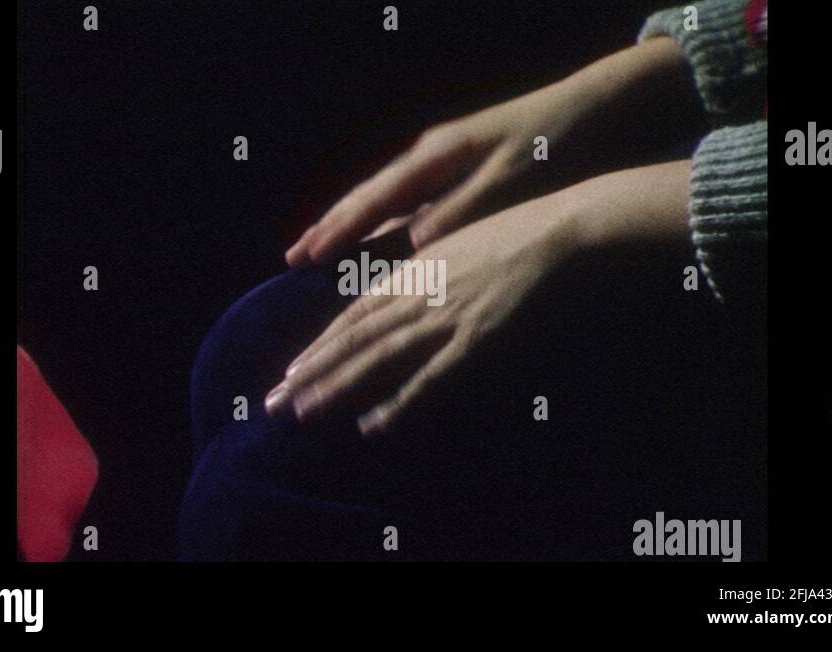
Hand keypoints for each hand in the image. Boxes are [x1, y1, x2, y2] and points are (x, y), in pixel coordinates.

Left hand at [267, 159, 692, 437]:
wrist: (557, 231)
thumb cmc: (515, 233)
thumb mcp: (459, 242)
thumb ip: (426, 265)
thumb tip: (399, 280)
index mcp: (413, 271)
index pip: (354, 315)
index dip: (320, 344)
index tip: (291, 370)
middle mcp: (417, 295)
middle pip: (352, 338)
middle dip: (310, 372)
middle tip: (273, 403)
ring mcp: (443, 318)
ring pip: (377, 358)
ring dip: (336, 387)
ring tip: (301, 413)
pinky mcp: (474, 341)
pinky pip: (428, 380)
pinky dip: (398, 404)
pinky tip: (371, 426)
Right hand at [284, 37, 698, 266]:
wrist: (586, 110)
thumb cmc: (550, 147)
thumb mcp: (507, 181)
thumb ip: (460, 209)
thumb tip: (414, 240)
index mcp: (435, 158)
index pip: (374, 200)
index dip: (338, 231)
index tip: (304, 258)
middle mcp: (428, 157)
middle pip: (366, 196)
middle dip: (329, 228)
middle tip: (293, 258)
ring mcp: (440, 162)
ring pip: (382, 199)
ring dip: (350, 225)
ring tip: (319, 250)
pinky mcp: (456, 170)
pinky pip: (406, 201)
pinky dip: (382, 223)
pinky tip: (375, 240)